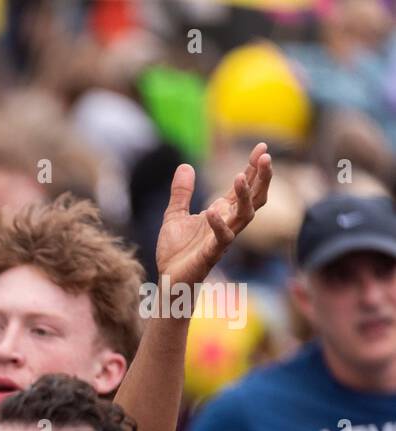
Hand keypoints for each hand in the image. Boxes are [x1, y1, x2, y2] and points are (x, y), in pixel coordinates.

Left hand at [156, 142, 272, 292]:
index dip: (253, 167)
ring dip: (244, 196)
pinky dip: (219, 224)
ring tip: (240, 176)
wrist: (168, 280)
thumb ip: (181, 193)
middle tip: (265, 157)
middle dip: (262, 178)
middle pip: (254, 198)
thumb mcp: (174, 215)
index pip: (243, 186)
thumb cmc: (177, 251)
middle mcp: (228, 223)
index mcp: (222, 212)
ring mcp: (222, 239)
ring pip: (245, 216)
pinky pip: (222, 239)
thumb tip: (184, 166)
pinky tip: (211, 210)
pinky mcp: (211, 254)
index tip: (262, 147)